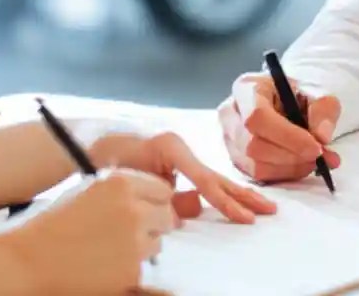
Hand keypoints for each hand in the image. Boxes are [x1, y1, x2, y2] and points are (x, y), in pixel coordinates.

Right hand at [1, 169, 173, 295]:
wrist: (26, 263)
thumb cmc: (51, 226)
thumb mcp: (86, 192)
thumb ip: (121, 191)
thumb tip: (151, 197)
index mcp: (120, 183)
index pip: (162, 189)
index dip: (152, 200)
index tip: (142, 208)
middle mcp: (133, 209)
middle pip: (167, 215)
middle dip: (154, 223)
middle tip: (129, 232)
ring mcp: (135, 242)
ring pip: (159, 242)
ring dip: (144, 245)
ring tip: (111, 249)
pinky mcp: (132, 271)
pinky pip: (143, 266)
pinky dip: (130, 267)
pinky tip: (105, 265)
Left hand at [90, 131, 276, 223]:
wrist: (90, 142)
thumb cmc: (107, 157)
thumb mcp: (133, 179)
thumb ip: (163, 196)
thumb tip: (189, 211)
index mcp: (172, 147)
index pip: (205, 180)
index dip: (224, 202)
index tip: (244, 217)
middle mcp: (180, 149)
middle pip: (217, 177)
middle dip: (243, 196)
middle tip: (268, 210)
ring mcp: (179, 156)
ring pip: (212, 179)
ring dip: (235, 195)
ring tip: (260, 207)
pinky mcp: (175, 165)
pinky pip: (200, 183)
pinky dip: (218, 194)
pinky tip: (236, 203)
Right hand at [218, 72, 343, 182]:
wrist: (288, 101)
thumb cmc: (297, 94)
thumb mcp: (318, 92)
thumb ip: (323, 111)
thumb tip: (321, 138)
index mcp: (246, 89)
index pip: (258, 117)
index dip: (288, 137)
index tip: (316, 148)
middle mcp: (230, 114)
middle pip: (253, 145)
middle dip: (291, 156)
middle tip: (320, 156)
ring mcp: (230, 140)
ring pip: (255, 165)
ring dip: (291, 168)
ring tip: (314, 159)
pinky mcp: (237, 160)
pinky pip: (259, 177)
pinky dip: (285, 174)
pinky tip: (300, 164)